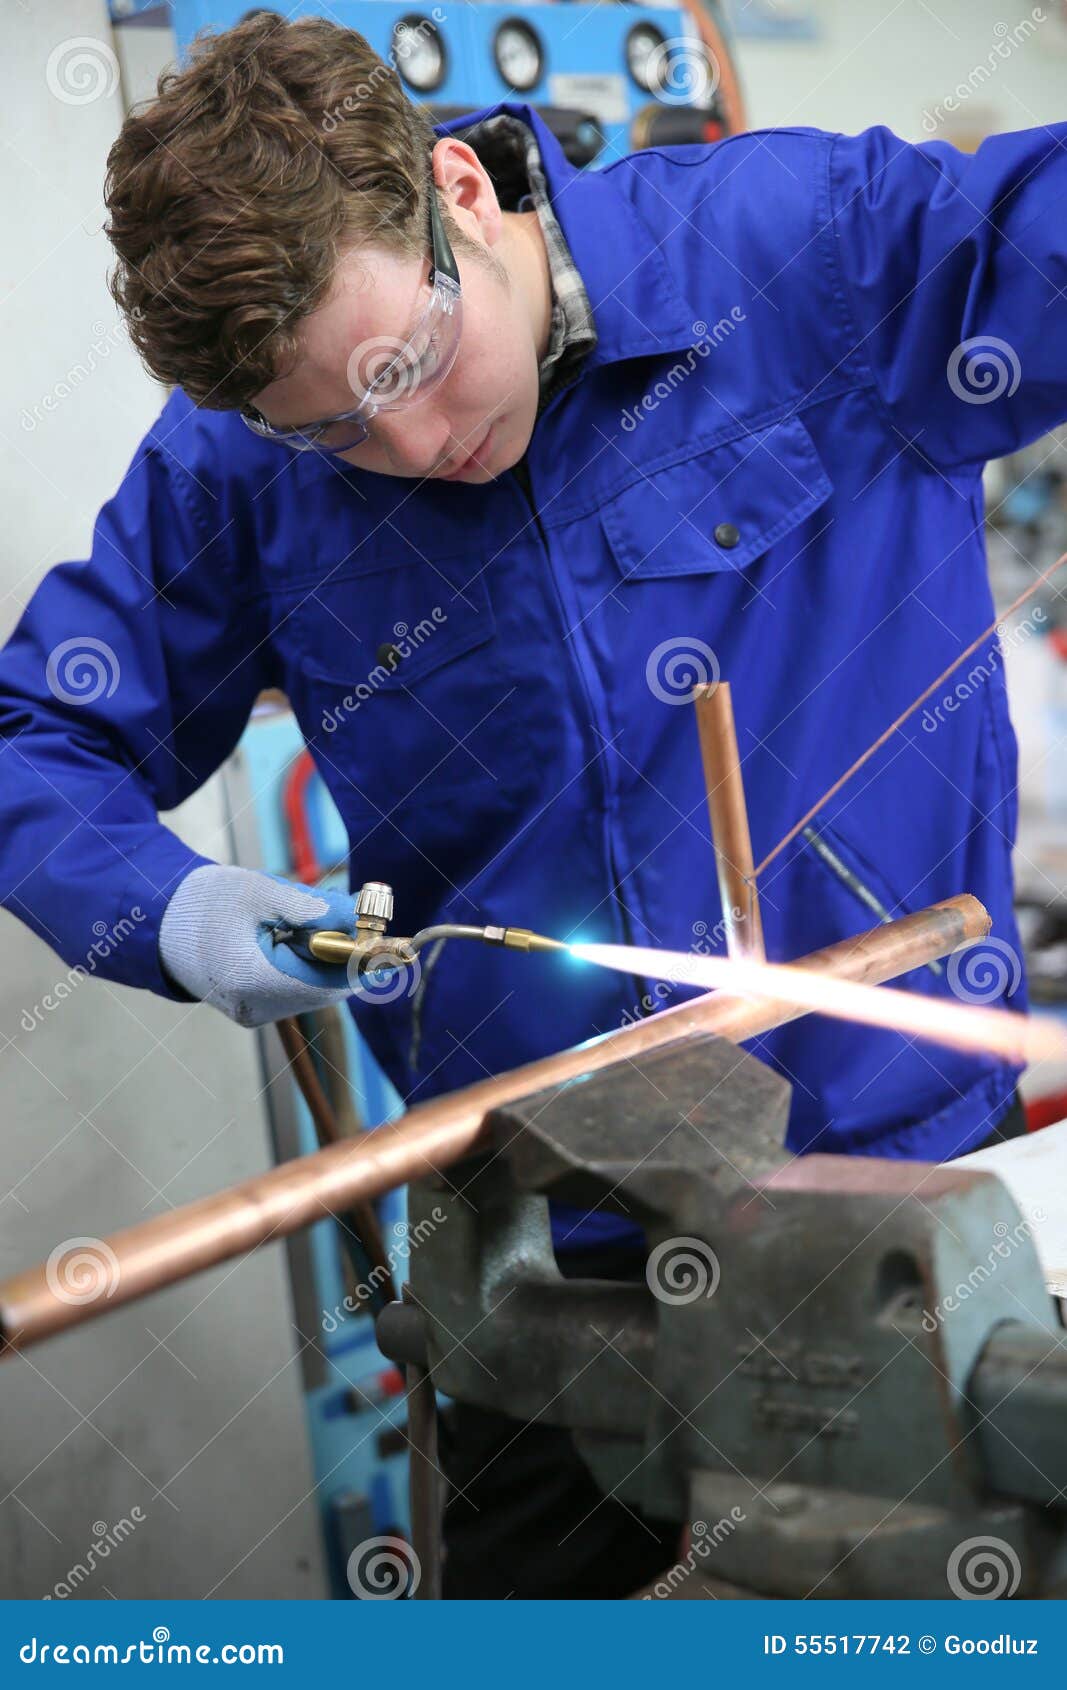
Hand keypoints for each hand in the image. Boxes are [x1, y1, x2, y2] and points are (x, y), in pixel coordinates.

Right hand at [159, 863, 357, 1026]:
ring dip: (332, 959)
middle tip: (366, 919)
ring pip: (317, 990)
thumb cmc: (204, 902)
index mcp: (255, 980)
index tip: (397, 944)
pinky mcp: (254, 1009)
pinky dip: (312, 965)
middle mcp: (257, 1008)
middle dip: (351, 955)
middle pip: (329, 988)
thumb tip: (362, 918)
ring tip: (321, 921)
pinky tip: (302, 937)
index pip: (332, 981)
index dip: (367, 961)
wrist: (156, 923)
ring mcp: (255, 1013)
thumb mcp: (261, 892)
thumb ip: (315, 908)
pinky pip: (299, 990)